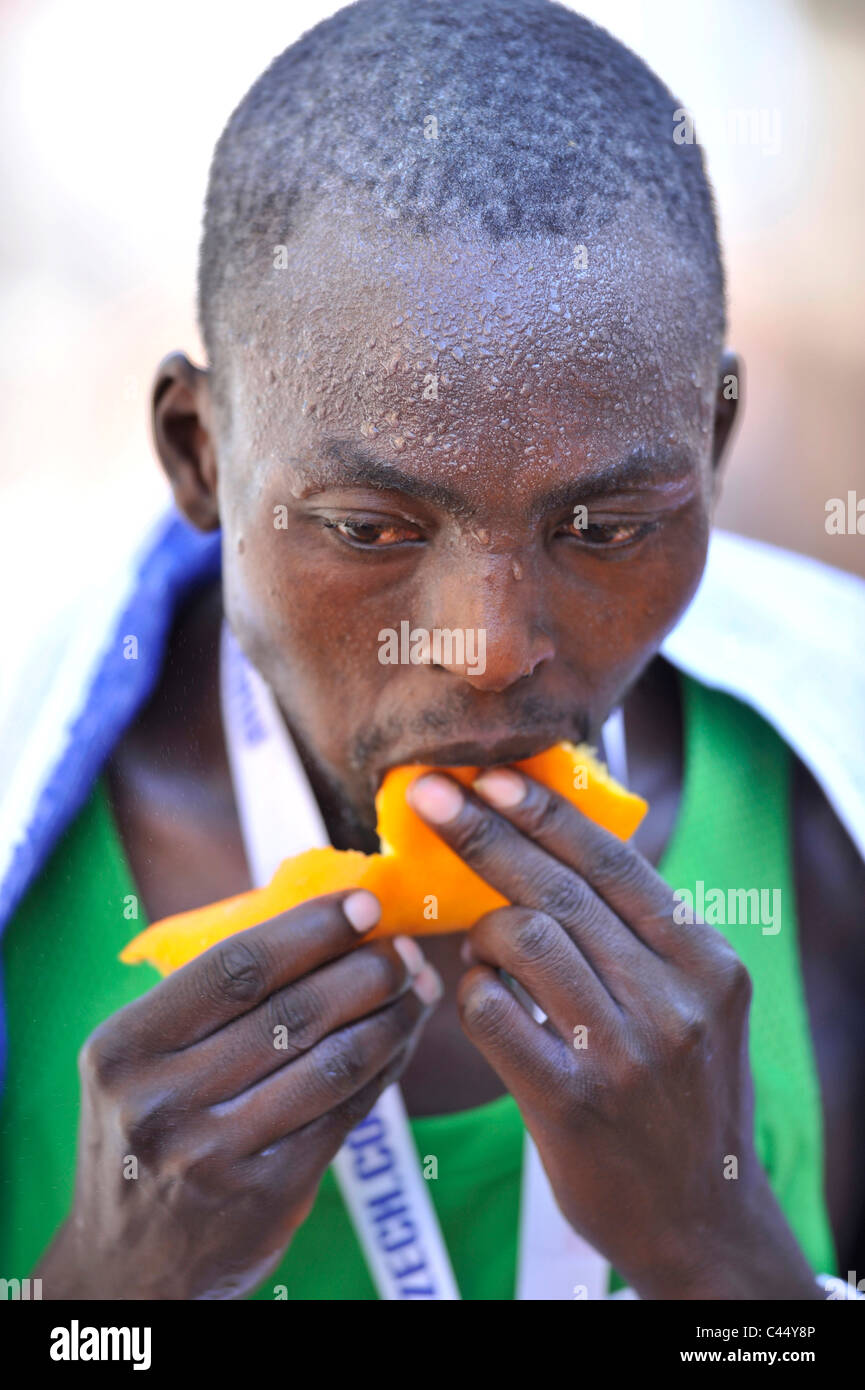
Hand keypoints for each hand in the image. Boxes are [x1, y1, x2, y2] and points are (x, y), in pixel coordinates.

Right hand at [36, 891, 440, 1299]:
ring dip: (391, 1017)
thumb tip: (324, 925)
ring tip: (419, 989)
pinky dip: (384, 1068)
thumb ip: (210, 1002)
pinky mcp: (264, 1195)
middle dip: (367, 970)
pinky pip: (345, 1113)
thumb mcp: (143, 1064)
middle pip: (293, 1010)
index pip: (235, 967)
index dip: (311, 929)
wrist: (127, 1267)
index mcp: (124, 1048)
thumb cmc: (149, 1136)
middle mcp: (161, 1101)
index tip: (364, 903)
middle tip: (406, 948)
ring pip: (332, 1061)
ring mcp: (213, 1154)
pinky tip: (401, 1041)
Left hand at [407, 768, 822, 1299]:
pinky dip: (471, 991)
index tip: (487, 776)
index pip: (613, 861)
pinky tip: (480, 997)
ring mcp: (626, 1053)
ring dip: (482, 930)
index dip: (542, 811)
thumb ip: (637, 933)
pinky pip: (491, 1011)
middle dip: (482, 832)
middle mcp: (675, 1001)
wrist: (696, 1216)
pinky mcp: (572, 1103)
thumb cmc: (677, 1090)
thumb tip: (542, 840)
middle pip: (558, 888)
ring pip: (521, 938)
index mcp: (706, 961)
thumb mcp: (692, 1003)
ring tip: (482, 946)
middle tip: (427, 795)